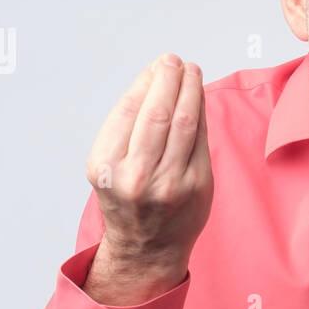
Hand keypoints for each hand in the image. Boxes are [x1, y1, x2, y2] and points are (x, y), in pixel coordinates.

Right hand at [85, 53, 213, 275]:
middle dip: (169, 79)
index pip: (129, 109)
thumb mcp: (110, 165)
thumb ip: (127, 127)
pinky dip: (201, 113)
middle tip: (175, 61)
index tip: (157, 65)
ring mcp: (169, 183)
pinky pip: (201, 139)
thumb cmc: (128, 199)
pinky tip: (199, 98)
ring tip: (191, 71)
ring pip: (184, 122)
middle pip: (158, 112)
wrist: (147, 247)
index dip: (146, 81)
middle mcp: (136, 176)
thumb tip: (154, 78)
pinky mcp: (197, 186)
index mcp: (107, 166)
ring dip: (190, 89)